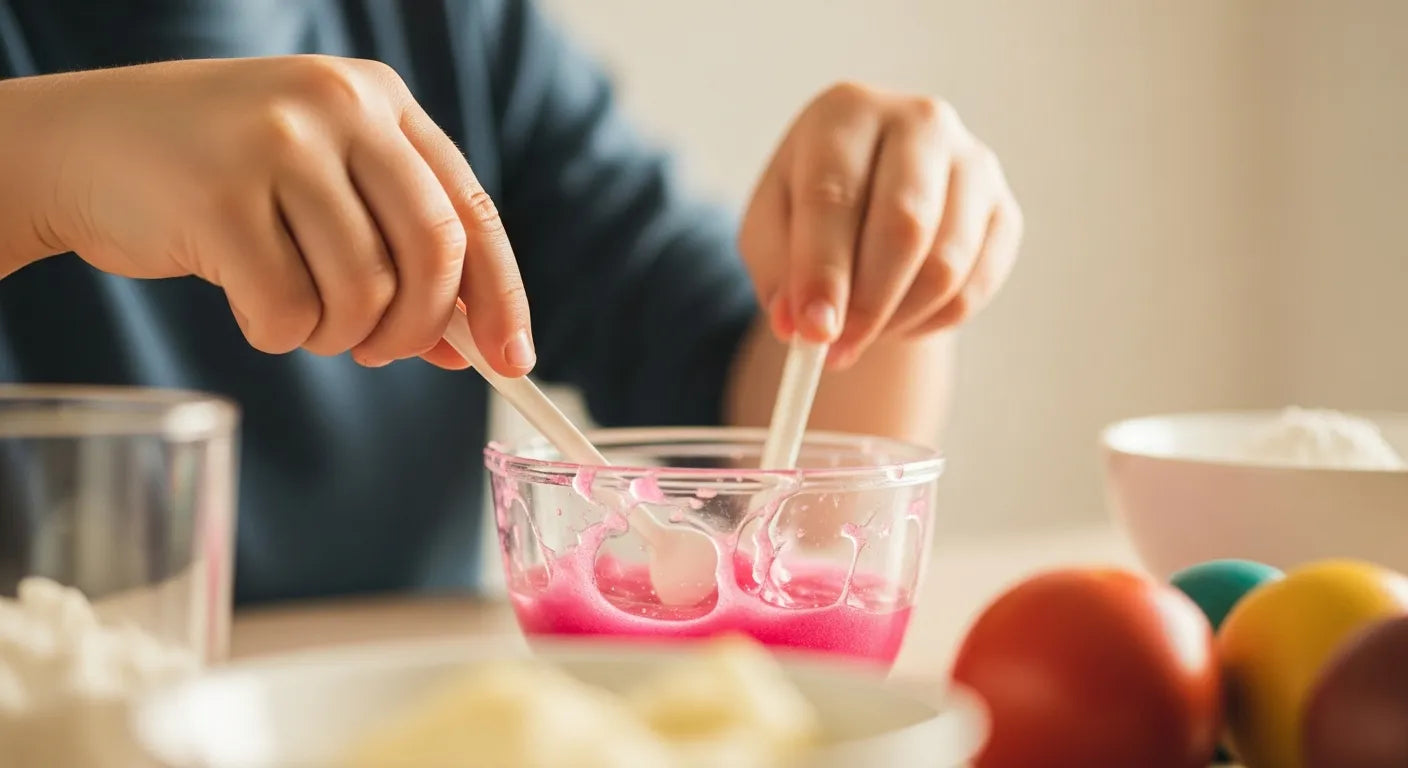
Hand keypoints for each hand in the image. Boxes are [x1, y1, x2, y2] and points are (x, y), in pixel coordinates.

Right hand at [28, 56, 530, 372]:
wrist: (82, 145)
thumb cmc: (220, 176)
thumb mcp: (322, 188)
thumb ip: (398, 250)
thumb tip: (469, 345)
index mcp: (379, 99)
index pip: (472, 210)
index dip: (500, 295)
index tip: (513, 359)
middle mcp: (338, 107)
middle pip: (434, 253)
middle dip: (419, 328)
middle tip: (381, 353)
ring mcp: (278, 145)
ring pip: (365, 292)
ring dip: (340, 336)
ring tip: (304, 316)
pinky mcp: (219, 197)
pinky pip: (290, 312)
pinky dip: (280, 334)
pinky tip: (253, 306)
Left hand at [739, 83, 1022, 367]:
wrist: (873, 191)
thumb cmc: (812, 207)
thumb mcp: (771, 230)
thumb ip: (777, 274)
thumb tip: (800, 326)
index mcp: (846, 112)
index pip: (835, 196)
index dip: (824, 271)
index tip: (814, 331)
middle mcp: (919, 123)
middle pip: (904, 226)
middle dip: (867, 304)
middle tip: (836, 352)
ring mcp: (973, 163)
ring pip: (945, 264)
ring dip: (898, 318)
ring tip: (861, 332)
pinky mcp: (1003, 210)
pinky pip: (974, 287)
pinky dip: (932, 320)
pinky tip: (900, 316)